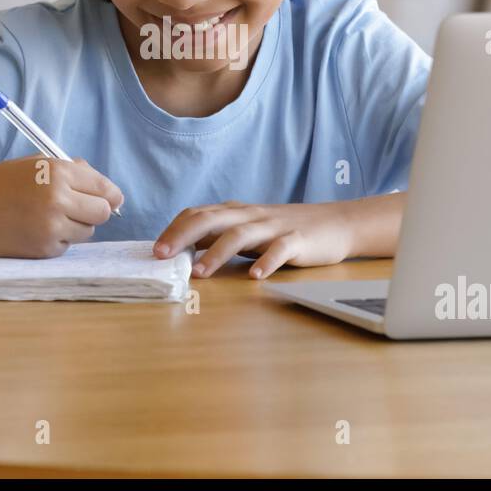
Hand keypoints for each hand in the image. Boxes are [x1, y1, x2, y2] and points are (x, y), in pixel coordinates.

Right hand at [0, 156, 123, 258]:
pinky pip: (67, 246)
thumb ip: (72, 172)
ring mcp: (51, 226)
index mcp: (58, 172)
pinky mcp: (44, 249)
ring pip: (87, 231)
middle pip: (103, 212)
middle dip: (95, 211)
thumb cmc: (2, 183)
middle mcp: (58, 198)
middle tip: (79, 209)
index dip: (110, 196)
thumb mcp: (37, 165)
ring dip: (76, 226)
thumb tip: (109, 192)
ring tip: (49, 217)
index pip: (105, 189)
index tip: (110, 199)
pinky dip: (58, 240)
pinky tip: (34, 229)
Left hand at [153, 200, 354, 278]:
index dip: (174, 230)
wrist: (335, 224)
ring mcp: (274, 227)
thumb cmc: (285, 230)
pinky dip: (266, 262)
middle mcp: (250, 216)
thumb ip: (219, 236)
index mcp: (236, 213)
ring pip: (240, 235)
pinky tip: (254, 277)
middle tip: (162, 256)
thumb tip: (181, 250)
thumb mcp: (248, 229)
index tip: (154, 250)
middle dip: (183, 236)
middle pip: (211, 219)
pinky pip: (279, 250)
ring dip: (217, 254)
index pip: (197, 214)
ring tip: (199, 273)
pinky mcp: (297, 241)